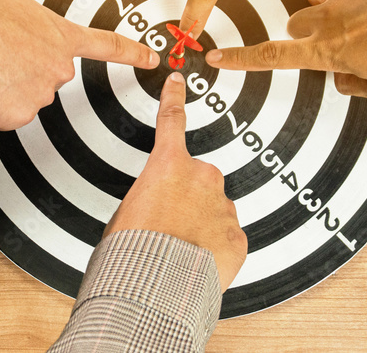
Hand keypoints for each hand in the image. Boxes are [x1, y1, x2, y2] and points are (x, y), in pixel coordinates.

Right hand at [0, 0, 159, 130]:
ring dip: (3, 88)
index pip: (107, 46)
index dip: (132, 54)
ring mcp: (40, 94)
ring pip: (22, 98)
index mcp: (60, 34)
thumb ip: (32, 29)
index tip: (152, 59)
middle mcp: (58, 67)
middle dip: (23, 72)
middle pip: (46, 79)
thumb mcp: (16, 7)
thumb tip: (22, 42)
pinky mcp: (16, 116)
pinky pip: (3, 115)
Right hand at [105, 73, 246, 292]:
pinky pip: (227, 236)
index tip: (178, 81)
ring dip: (201, 223)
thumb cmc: (133, 249)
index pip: (171, 120)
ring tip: (178, 250)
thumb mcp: (127, 211)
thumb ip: (149, 195)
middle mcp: (202, 178)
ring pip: (214, 209)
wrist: (155, 286)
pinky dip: (214, 247)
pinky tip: (195, 262)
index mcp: (168, 165)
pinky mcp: (238, 236)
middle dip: (188, 196)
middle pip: (198, 178)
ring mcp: (224, 206)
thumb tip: (158, 206)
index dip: (174, 97)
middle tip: (167, 223)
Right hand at [205, 0, 366, 101]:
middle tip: (339, 54)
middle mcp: (330, 18)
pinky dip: (352, 2)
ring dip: (328, 19)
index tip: (216, 57)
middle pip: (294, 26)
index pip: (273, 56)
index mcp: (330, 50)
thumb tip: (344, 80)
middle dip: (305, 39)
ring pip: (316, 5)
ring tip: (365, 32)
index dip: (241, 59)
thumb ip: (360, 89)